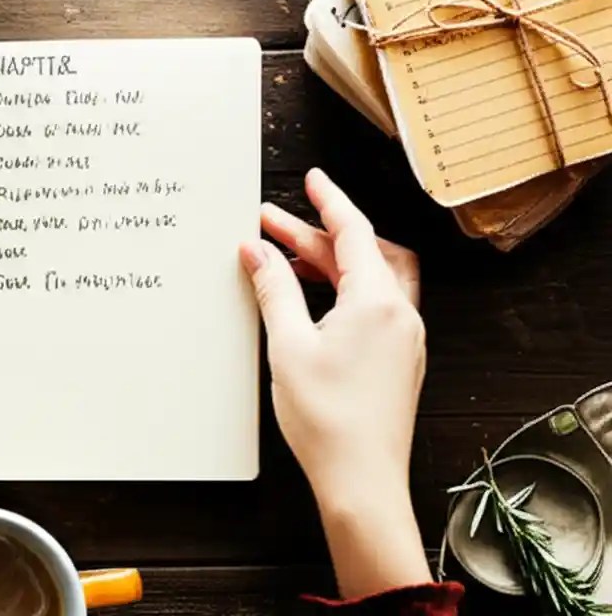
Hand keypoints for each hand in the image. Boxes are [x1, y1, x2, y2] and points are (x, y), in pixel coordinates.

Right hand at [239, 168, 430, 597]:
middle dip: (316, 234)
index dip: (329, 201)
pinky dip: (341, 290)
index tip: (313, 178)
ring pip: (369, 279)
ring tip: (284, 257)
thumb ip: (274, 290)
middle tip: (271, 224)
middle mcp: (399, 314)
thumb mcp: (288, 346)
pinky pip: (373, 306)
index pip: (353, 232)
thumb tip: (256, 251)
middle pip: (361, 253)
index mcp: (376, 302)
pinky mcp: (398, 360)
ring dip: (330, 262)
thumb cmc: (327, 420)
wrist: (362, 481)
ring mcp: (403, 339)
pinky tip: (309, 299)